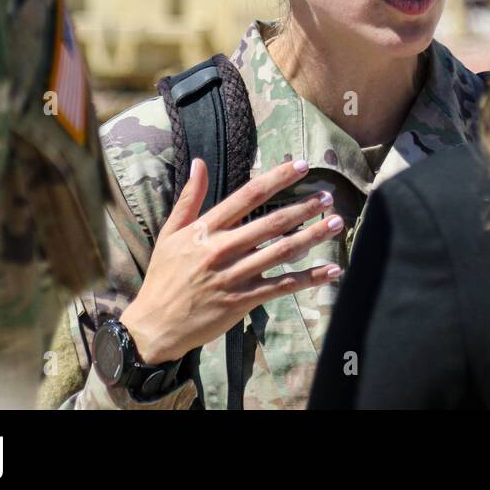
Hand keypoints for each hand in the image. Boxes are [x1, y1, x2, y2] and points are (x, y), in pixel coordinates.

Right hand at [119, 157, 342, 364]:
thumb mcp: (171, 234)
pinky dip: (309, 278)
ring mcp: (234, 276)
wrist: (154, 326)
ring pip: (281, 252)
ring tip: (336, 222)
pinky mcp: (242, 301)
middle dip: (303, 207)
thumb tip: (199, 163)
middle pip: (271, 222)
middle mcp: (221, 249)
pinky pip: (282, 286)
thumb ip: (189, 198)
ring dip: (313, 236)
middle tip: (327, 196)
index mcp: (205, 229)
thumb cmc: (164, 277)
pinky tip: (330, 270)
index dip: (277, 179)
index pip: (248, 195)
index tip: (301, 166)